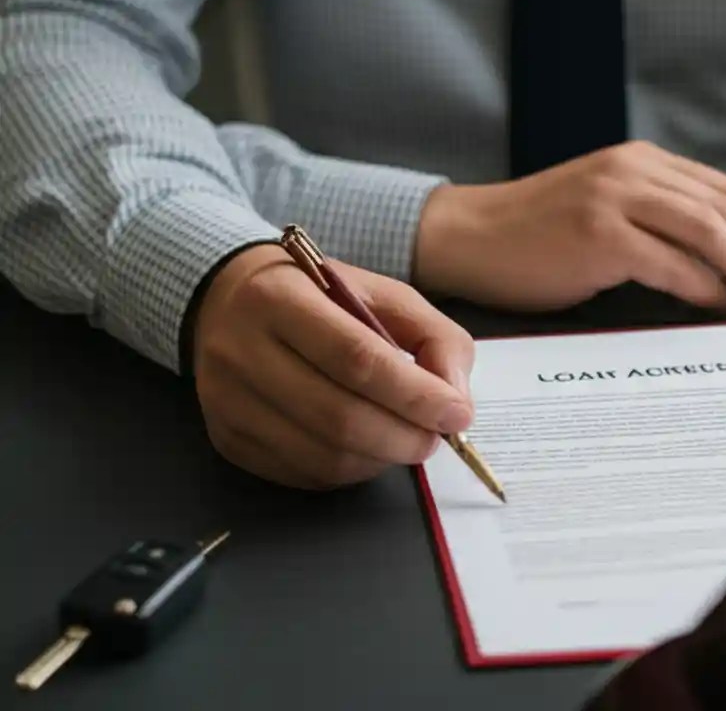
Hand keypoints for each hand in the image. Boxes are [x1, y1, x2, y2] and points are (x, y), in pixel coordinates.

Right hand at [193, 244, 474, 488]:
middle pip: (338, 417)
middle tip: (436, 437)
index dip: (414, 394)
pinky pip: (304, 474)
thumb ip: (433, 337)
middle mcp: (241, 351)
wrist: (228, 302)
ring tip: (406, 441)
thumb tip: (455, 399)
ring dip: (382, 459)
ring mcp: (227, 402)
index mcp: (279, 298)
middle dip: (404, 437)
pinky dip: (352, 470)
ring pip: (323, 456)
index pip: (356, 359)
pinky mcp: (228, 440)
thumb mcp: (383, 294)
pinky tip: (368, 449)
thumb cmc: (320, 298)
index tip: (456, 413)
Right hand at [412, 140, 725, 314]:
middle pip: (725, 208)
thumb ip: (656, 216)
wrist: (468, 238)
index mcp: (639, 161)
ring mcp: (614, 200)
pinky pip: (673, 264)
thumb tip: (721, 259)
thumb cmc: (533, 236)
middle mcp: (632, 171)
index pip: (724, 190)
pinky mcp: (599, 237)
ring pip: (708, 230)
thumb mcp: (604, 206)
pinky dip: (704, 288)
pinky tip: (716, 305)